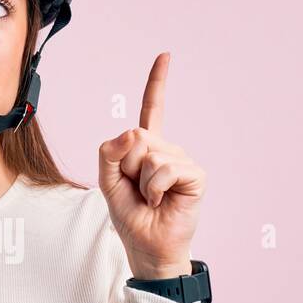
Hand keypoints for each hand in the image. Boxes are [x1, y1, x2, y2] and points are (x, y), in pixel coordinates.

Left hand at [97, 52, 206, 279]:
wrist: (148, 246)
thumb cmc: (131, 216)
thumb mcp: (107, 182)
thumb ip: (109, 152)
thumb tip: (131, 132)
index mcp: (146, 147)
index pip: (151, 109)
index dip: (157, 83)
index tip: (166, 56)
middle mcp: (166, 149)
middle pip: (136, 136)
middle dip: (127, 166)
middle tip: (137, 189)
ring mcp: (181, 160)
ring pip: (149, 155)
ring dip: (142, 183)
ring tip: (151, 198)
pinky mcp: (194, 174)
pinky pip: (165, 169)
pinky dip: (156, 189)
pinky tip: (162, 200)